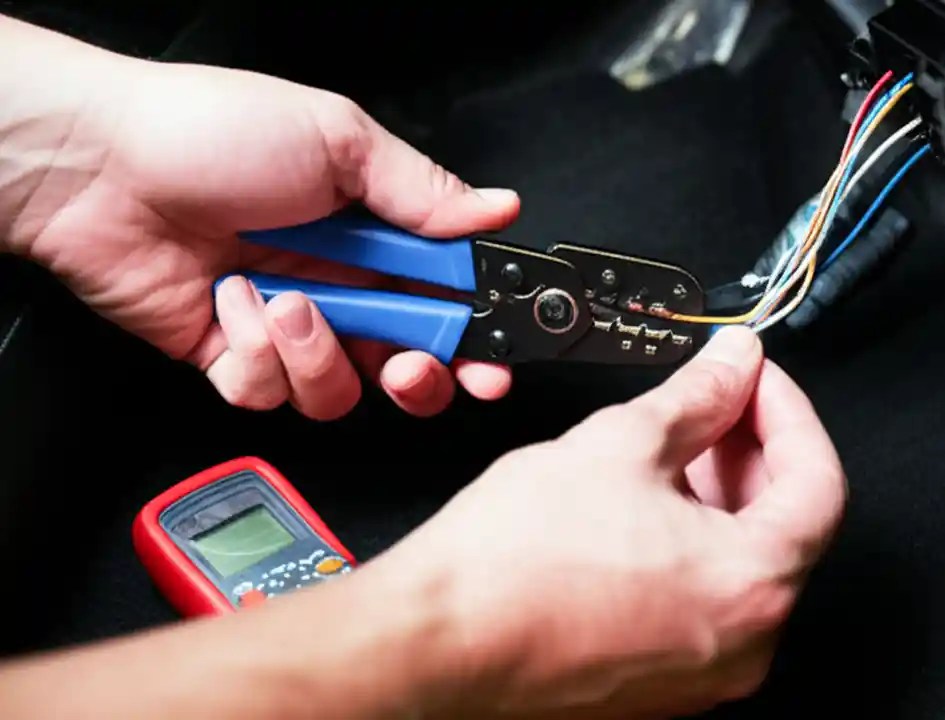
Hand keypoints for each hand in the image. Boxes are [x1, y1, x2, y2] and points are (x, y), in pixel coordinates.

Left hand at [8, 29, 516, 418]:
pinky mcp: (232, 357)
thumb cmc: (210, 133)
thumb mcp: (339, 141)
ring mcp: (286, 326)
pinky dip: (251, 354)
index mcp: (375, 232)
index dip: (476, 338)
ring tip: (285, 301)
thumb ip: (424, 190)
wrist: (99, 165)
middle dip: (418, 377)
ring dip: (317, 354)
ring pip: (339, 391)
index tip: (490, 361)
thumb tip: (495, 209)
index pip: (448, 300)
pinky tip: (230, 301)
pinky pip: (267, 393)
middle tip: (407, 361)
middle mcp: (338, 284)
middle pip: (408, 363)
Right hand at [368, 326, 846, 717]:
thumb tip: (731, 367)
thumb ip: (698, 397)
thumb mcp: (622, 442)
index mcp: (753, 585)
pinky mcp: (659, 683)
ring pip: (742, 566)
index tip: (757, 378)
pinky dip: (692, 547)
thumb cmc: (513, 564)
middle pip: (787, 526)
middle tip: (718, 401)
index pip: (819, 481)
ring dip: (721, 497)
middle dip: (754, 451)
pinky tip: (646, 507)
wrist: (438, 639)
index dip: (789, 412)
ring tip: (672, 448)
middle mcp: (743, 644)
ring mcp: (701, 674)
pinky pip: (702, 601)